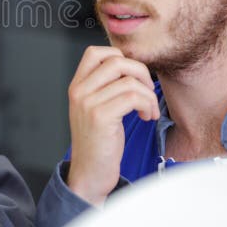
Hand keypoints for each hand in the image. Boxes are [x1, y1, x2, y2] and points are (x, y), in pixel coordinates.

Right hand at [66, 46, 158, 205]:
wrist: (90, 173)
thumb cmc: (99, 142)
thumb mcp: (95, 108)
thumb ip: (105, 87)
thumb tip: (133, 68)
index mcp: (77, 86)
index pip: (95, 52)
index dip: (120, 58)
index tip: (132, 77)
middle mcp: (79, 91)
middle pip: (116, 61)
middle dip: (141, 73)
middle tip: (148, 92)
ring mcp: (87, 103)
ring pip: (129, 81)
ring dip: (149, 95)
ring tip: (149, 110)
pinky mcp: (100, 117)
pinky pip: (133, 97)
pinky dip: (147, 105)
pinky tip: (146, 116)